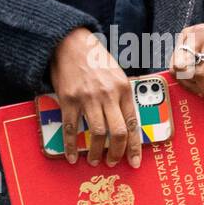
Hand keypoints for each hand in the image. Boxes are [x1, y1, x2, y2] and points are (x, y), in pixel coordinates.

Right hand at [48, 28, 140, 168]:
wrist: (70, 42)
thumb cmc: (94, 58)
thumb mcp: (116, 73)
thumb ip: (121, 95)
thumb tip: (123, 121)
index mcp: (123, 88)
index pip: (132, 123)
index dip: (134, 146)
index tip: (134, 162)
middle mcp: (108, 94)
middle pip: (117, 132)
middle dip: (117, 152)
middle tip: (113, 162)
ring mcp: (88, 97)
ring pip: (97, 133)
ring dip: (96, 151)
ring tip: (95, 160)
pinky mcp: (69, 98)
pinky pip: (72, 128)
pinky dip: (71, 145)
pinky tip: (72, 156)